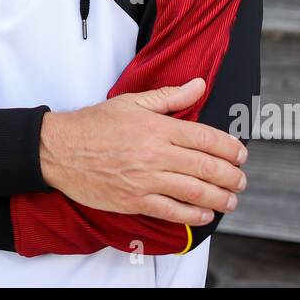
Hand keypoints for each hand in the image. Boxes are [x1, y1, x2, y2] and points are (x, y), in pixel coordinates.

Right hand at [39, 77, 247, 225]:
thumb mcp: (131, 102)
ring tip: (231, 200)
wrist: (58, 149)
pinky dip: (192, 215)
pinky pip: (171, 211)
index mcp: (157, 127)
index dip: (230, 148)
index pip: (206, 138)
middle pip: (206, 167)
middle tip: (241, 180)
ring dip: (219, 198)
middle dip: (231, 176)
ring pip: (194, 191)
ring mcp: (145, 179)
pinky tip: (205, 214)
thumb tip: (199, 85)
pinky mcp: (133, 200)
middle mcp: (155, 154)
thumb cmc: (93, 124)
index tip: (241, 154)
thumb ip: (169, 97)